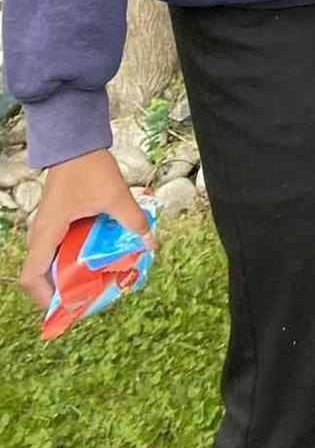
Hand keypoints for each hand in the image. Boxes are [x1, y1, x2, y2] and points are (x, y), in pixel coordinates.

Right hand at [18, 149, 153, 311]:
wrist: (75, 140)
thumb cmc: (88, 167)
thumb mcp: (115, 195)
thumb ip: (132, 219)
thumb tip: (150, 243)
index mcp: (47, 232)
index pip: (31, 277)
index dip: (44, 298)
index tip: (66, 306)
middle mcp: (41, 232)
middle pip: (40, 273)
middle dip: (61, 289)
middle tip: (88, 297)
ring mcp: (47, 225)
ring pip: (49, 259)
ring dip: (67, 272)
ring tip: (94, 280)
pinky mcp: (56, 217)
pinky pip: (57, 245)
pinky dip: (71, 255)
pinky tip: (95, 255)